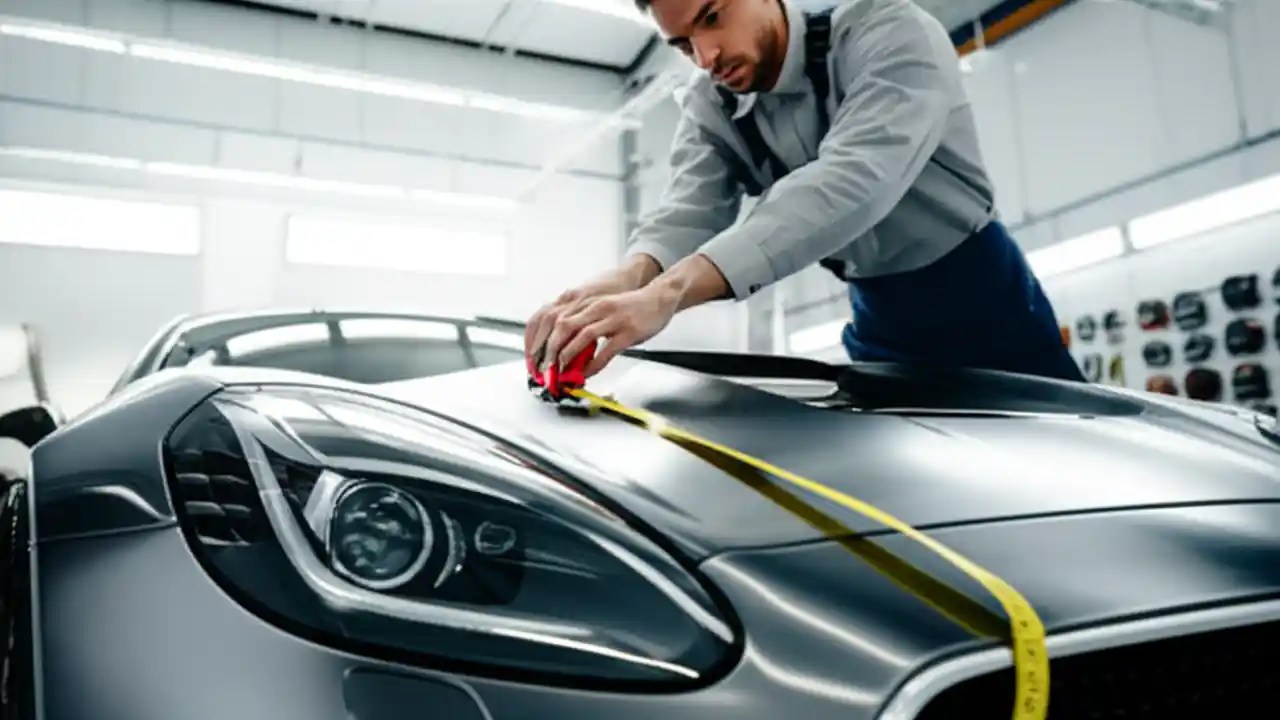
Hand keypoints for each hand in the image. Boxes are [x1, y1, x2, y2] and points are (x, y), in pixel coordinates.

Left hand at [543, 285, 680, 377]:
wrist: (659, 297)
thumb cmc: (630, 306)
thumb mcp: (602, 309)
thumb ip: (584, 323)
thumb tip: (565, 348)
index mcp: (587, 302)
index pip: (555, 319)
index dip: (542, 339)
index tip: (534, 357)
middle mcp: (597, 308)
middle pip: (563, 327)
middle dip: (550, 350)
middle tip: (544, 368)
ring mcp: (613, 319)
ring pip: (582, 337)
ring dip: (568, 357)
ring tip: (561, 373)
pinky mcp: (628, 332)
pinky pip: (606, 351)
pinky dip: (594, 365)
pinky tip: (587, 374)